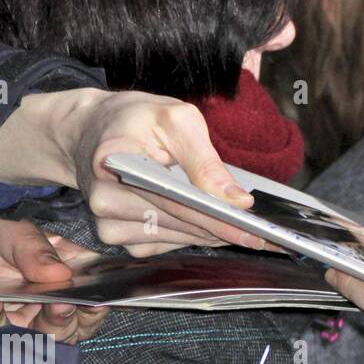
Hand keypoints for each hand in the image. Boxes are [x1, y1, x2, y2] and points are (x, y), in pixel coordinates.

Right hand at [0, 88, 272, 256]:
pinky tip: (215, 229)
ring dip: (213, 236)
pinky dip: (194, 237)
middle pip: (182, 223)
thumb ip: (206, 161)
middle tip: (271, 240)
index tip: (258, 233)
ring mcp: (109, 223)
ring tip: (250, 233)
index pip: (179, 199)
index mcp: (117, 161)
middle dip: (228, 230)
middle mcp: (107, 199)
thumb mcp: (176, 119)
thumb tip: (237, 199)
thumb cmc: (137, 120)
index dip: (221, 219)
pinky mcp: (117, 236)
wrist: (92, 132)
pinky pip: (165, 244)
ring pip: (177, 238)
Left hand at [0, 207, 105, 341]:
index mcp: (57, 265)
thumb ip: (31, 247)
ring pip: (46, 336)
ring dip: (31, 327)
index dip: (102, 295)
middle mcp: (46, 294)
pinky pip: (2, 342)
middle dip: (69, 318)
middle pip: (76, 319)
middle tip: (60, 307)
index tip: (97, 301)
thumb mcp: (1, 227)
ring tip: (1, 303)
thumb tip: (62, 274)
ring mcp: (21, 316)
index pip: (93, 284)